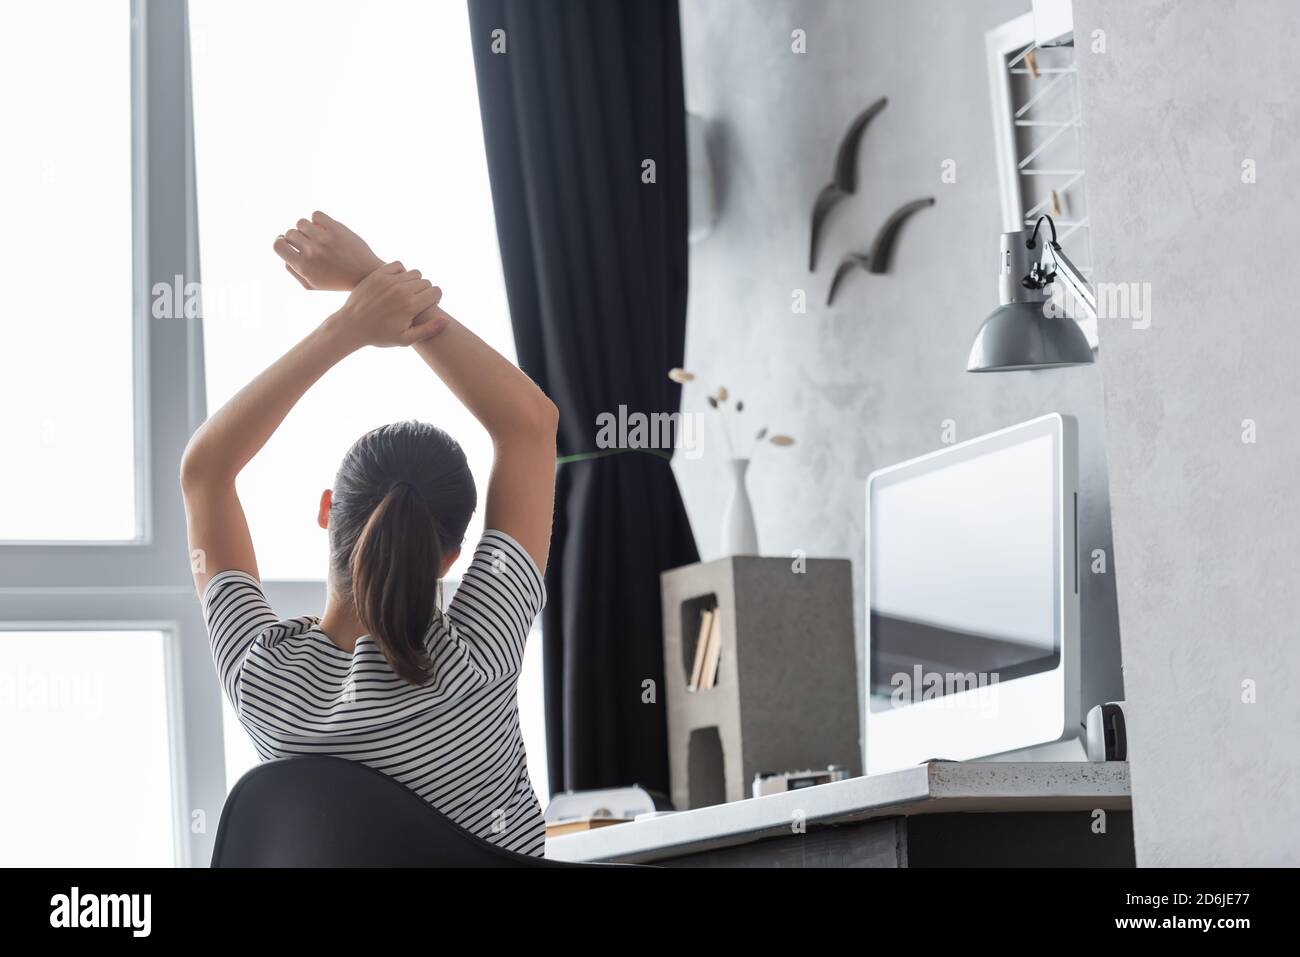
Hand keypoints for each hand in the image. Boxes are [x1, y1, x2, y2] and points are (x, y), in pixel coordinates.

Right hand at [274, 211, 383, 290]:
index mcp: (303, 267)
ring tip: (316, 234)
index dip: (280, 242)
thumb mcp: (312, 284)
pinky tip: (324, 227)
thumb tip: (285, 254)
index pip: (278, 245)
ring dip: (306, 227)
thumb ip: (294, 271)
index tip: (287, 242)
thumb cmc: (336, 281)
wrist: (366, 275)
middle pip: (290, 233)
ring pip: (301, 222)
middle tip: (308, 243)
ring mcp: (324, 239)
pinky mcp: (337, 229)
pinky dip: (317, 219)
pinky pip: (316, 215)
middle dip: (296, 237)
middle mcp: (312, 252)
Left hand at [329, 262, 446, 347]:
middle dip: (425, 292)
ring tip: (406, 293)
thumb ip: (428, 330)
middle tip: (415, 302)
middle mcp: (401, 290)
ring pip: (414, 273)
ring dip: (414, 282)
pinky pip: (399, 265)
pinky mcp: (378, 274)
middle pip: (426, 282)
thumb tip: (446, 321)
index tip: (428, 306)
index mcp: (410, 306)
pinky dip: (401, 272)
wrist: (351, 325)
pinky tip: (397, 283)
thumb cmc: (379, 335)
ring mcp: (389, 280)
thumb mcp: (405, 339)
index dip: (435, 299)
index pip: (436, 292)